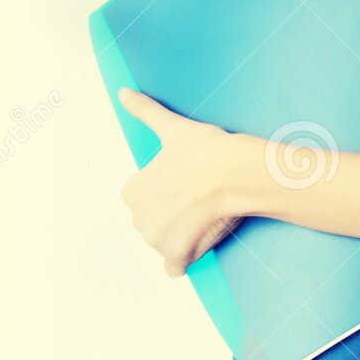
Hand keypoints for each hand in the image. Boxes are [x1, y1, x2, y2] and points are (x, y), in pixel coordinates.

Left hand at [117, 89, 242, 276]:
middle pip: (154, 221)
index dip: (166, 191)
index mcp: (133, 192)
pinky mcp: (178, 255)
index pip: (142, 198)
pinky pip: (175, 266)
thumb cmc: (206, 150)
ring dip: (180, 235)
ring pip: (164, 242)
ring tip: (204, 215)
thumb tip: (122, 92)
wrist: (236, 174)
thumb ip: (144, 111)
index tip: (185, 183)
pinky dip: (184, 259)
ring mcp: (158, 240)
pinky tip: (199, 243)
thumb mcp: (172, 128)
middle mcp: (139, 219)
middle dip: (171, 215)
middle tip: (198, 199)